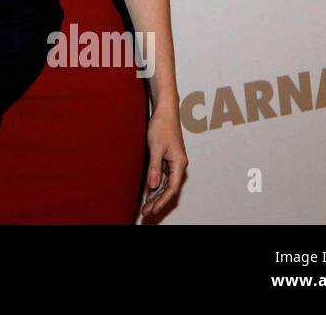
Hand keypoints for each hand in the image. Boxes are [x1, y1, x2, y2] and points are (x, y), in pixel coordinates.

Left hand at [140, 103, 187, 217]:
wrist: (164, 111)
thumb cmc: (161, 126)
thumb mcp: (155, 148)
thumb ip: (155, 168)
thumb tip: (153, 186)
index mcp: (179, 163)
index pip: (172, 188)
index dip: (162, 201)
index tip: (152, 209)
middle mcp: (178, 165)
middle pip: (169, 189)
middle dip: (158, 202)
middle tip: (146, 213)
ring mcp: (173, 163)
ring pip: (166, 184)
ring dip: (156, 195)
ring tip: (146, 207)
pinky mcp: (167, 159)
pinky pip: (162, 176)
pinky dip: (155, 185)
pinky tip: (148, 193)